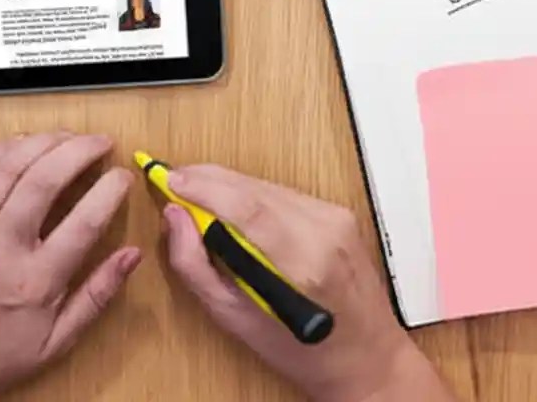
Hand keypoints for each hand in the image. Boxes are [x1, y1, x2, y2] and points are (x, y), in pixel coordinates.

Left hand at [0, 132, 140, 401]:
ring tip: (64, 136)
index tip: (122, 176)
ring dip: (41, 142)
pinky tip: (17, 146)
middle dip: (80, 150)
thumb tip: (131, 256)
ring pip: (7, 167)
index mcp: (34, 283)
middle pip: (46, 179)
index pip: (85, 220)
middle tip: (99, 142)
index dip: (110, 190)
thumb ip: (96, 296)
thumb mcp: (53, 343)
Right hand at [163, 165, 454, 401]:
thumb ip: (196, 266)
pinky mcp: (339, 213)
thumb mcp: (236, 319)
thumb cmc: (305, 351)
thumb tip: (174, 217)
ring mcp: (336, 219)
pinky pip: (285, 193)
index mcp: (303, 264)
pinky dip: (254, 195)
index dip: (203, 187)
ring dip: (229, 185)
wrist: (367, 357)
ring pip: (268, 185)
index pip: (245, 207)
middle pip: (254, 187)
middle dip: (208, 179)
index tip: (169, 179)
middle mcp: (325, 233)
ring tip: (196, 194)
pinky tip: (234, 207)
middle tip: (173, 180)